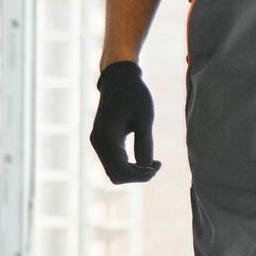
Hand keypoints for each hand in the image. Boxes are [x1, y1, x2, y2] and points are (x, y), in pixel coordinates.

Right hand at [90, 61, 160, 183]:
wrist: (119, 79)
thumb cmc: (134, 94)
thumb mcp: (144, 117)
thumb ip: (145, 143)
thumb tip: (146, 168)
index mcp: (107, 136)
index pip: (122, 170)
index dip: (142, 175)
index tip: (158, 163)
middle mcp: (98, 142)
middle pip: (117, 176)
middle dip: (138, 176)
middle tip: (156, 163)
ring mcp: (97, 143)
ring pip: (114, 172)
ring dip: (133, 173)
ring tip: (151, 161)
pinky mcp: (101, 142)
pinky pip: (113, 164)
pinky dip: (128, 166)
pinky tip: (143, 158)